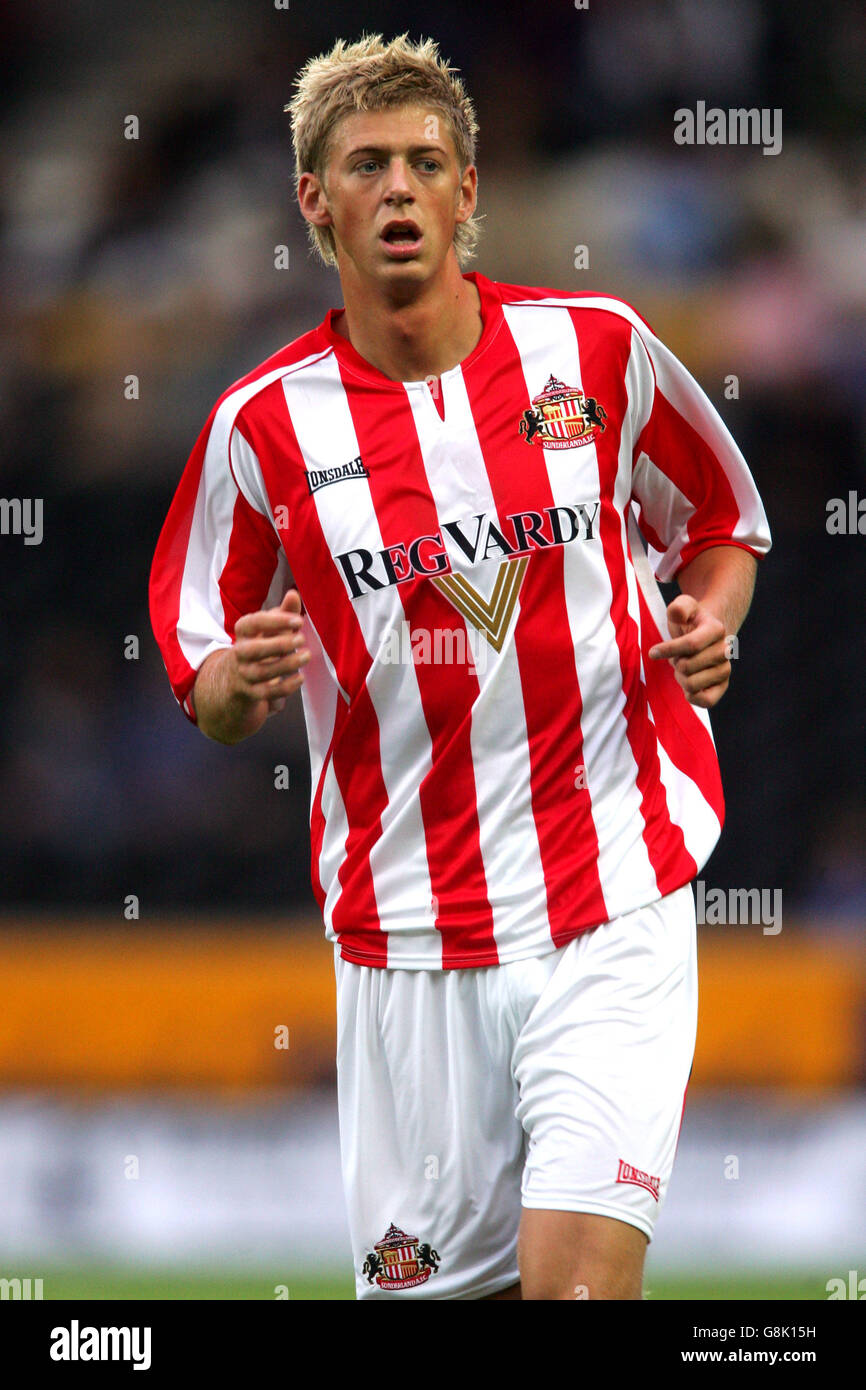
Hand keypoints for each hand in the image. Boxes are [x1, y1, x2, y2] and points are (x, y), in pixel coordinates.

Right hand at [232, 589, 308, 716]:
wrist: (235, 680)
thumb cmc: (260, 646)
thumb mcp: (269, 628)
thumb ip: (284, 612)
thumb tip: (294, 593)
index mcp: (243, 632)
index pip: (253, 623)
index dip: (275, 621)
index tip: (298, 620)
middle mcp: (239, 653)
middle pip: (253, 650)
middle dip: (278, 644)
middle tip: (301, 638)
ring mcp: (244, 675)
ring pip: (262, 672)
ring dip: (286, 664)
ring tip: (306, 656)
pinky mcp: (252, 694)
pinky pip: (267, 693)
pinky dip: (285, 687)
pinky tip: (300, 678)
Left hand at [648, 594, 730, 708]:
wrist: (705, 635)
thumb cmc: (690, 621)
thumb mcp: (683, 607)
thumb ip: (678, 607)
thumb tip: (677, 614)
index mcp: (716, 629)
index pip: (690, 645)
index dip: (668, 650)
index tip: (652, 652)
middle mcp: (725, 651)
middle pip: (687, 666)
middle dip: (675, 662)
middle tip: (678, 656)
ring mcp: (725, 670)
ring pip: (692, 684)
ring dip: (681, 677)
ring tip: (684, 667)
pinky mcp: (722, 686)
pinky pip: (707, 701)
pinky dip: (691, 696)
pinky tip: (687, 685)